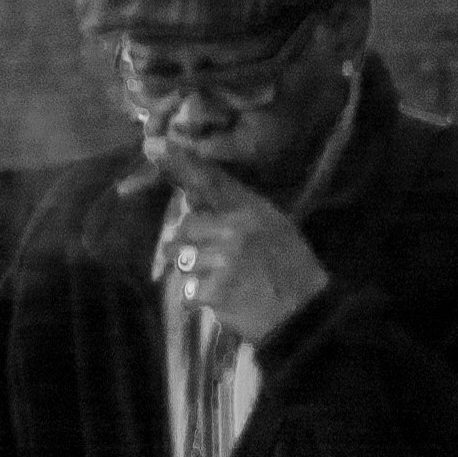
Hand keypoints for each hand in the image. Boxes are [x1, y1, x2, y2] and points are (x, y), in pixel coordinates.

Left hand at [152, 144, 329, 346]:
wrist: (303, 310)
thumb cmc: (291, 265)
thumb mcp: (273, 224)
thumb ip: (238, 210)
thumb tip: (198, 200)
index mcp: (250, 211)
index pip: (211, 182)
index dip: (180, 164)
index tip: (154, 146)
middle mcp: (233, 230)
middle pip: (184, 228)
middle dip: (185, 245)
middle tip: (201, 257)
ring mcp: (222, 261)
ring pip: (184, 261)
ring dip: (193, 274)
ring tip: (217, 281)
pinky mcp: (214, 292)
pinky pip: (188, 292)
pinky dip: (198, 299)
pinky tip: (220, 300)